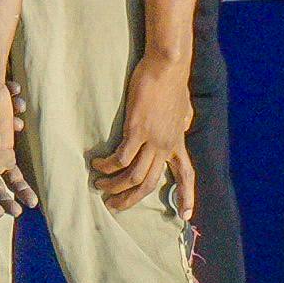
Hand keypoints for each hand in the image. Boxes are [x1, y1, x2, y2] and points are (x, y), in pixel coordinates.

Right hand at [91, 52, 198, 215]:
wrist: (168, 67)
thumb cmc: (173, 82)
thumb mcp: (183, 107)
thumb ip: (182, 120)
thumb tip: (186, 122)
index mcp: (177, 142)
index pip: (186, 174)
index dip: (187, 196)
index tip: (186, 215)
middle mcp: (166, 145)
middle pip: (151, 183)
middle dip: (131, 198)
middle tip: (114, 204)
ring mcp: (153, 139)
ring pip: (134, 175)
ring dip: (115, 185)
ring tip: (100, 186)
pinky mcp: (137, 130)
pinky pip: (121, 158)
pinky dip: (108, 166)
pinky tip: (97, 163)